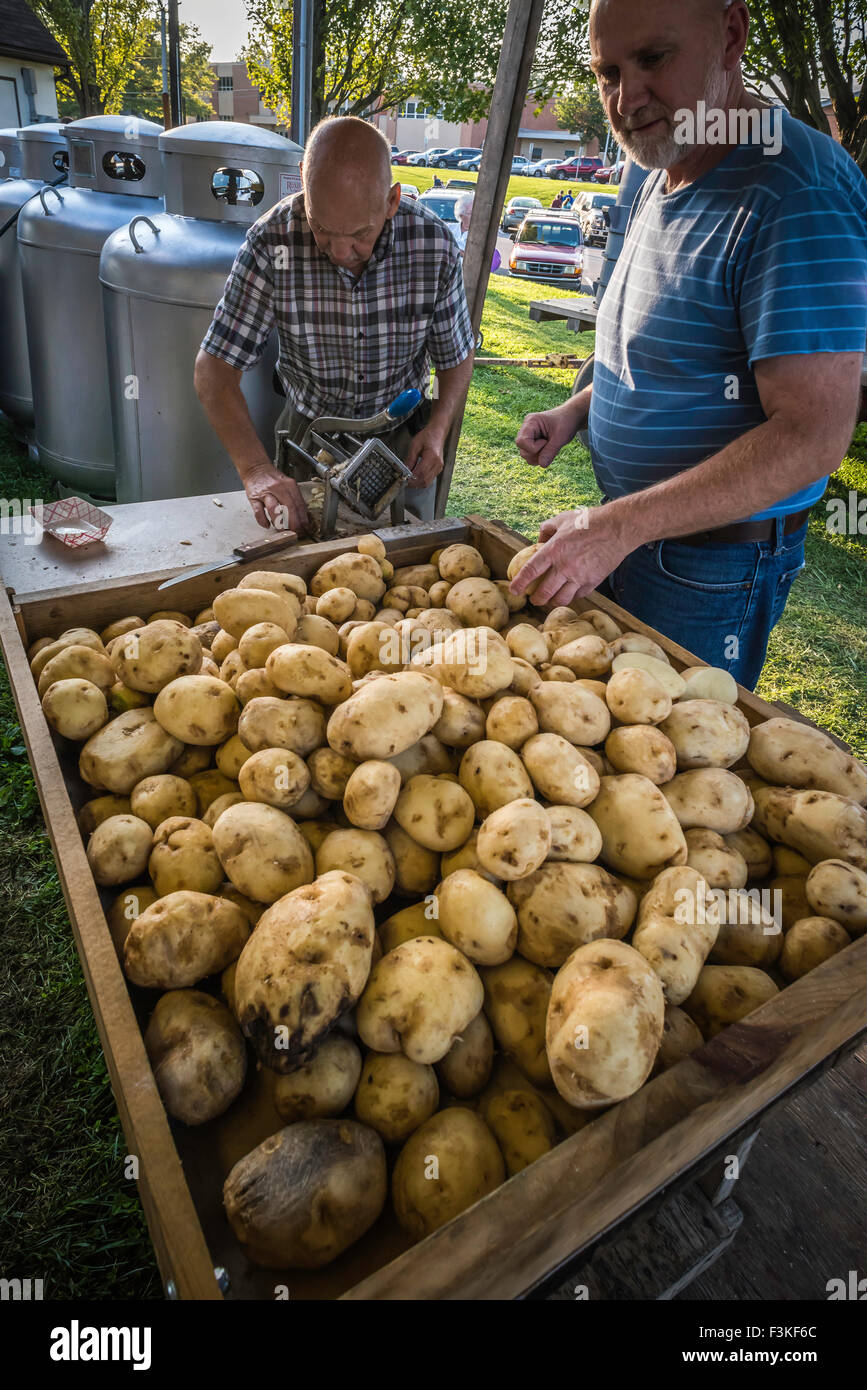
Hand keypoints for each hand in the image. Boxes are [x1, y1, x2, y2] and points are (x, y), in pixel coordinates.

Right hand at [243, 463, 309, 532]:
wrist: (256, 468)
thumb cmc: (272, 478)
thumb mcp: (287, 484)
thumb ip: (295, 498)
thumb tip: (302, 516)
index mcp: (289, 485)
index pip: (299, 504)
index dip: (303, 518)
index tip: (305, 528)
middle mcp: (278, 488)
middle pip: (290, 507)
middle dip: (294, 523)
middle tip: (296, 532)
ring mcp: (265, 493)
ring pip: (274, 509)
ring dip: (279, 523)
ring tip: (283, 530)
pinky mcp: (254, 497)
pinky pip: (258, 511)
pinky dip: (263, 520)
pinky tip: (267, 525)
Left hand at [405, 426, 445, 489]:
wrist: (437, 433)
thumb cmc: (427, 436)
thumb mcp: (415, 445)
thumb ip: (410, 459)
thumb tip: (405, 471)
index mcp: (432, 456)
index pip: (421, 473)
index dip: (412, 478)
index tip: (403, 479)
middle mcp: (437, 464)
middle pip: (425, 480)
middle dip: (413, 483)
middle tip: (404, 481)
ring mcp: (439, 467)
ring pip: (427, 482)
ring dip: (417, 484)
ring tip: (409, 480)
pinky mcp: (439, 469)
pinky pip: (430, 479)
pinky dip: (422, 481)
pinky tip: (415, 478)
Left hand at [509, 504, 633, 606]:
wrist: (617, 528)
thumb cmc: (590, 521)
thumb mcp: (563, 518)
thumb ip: (546, 529)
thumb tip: (538, 540)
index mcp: (554, 550)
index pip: (531, 571)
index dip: (520, 583)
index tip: (514, 590)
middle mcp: (565, 566)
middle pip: (544, 592)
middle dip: (535, 599)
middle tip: (533, 599)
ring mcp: (579, 576)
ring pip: (561, 599)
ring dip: (552, 601)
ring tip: (550, 599)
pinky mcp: (593, 581)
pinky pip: (578, 595)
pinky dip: (572, 595)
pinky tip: (569, 592)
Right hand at [516, 406, 574, 468]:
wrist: (570, 417)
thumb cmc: (566, 423)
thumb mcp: (561, 437)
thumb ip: (551, 451)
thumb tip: (542, 465)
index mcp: (531, 422)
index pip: (522, 442)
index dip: (534, 448)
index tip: (546, 441)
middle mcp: (525, 429)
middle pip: (523, 451)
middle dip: (537, 454)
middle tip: (550, 445)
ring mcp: (527, 436)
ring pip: (525, 455)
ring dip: (539, 457)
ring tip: (550, 447)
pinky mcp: (530, 442)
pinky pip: (530, 456)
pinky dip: (540, 457)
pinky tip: (548, 449)